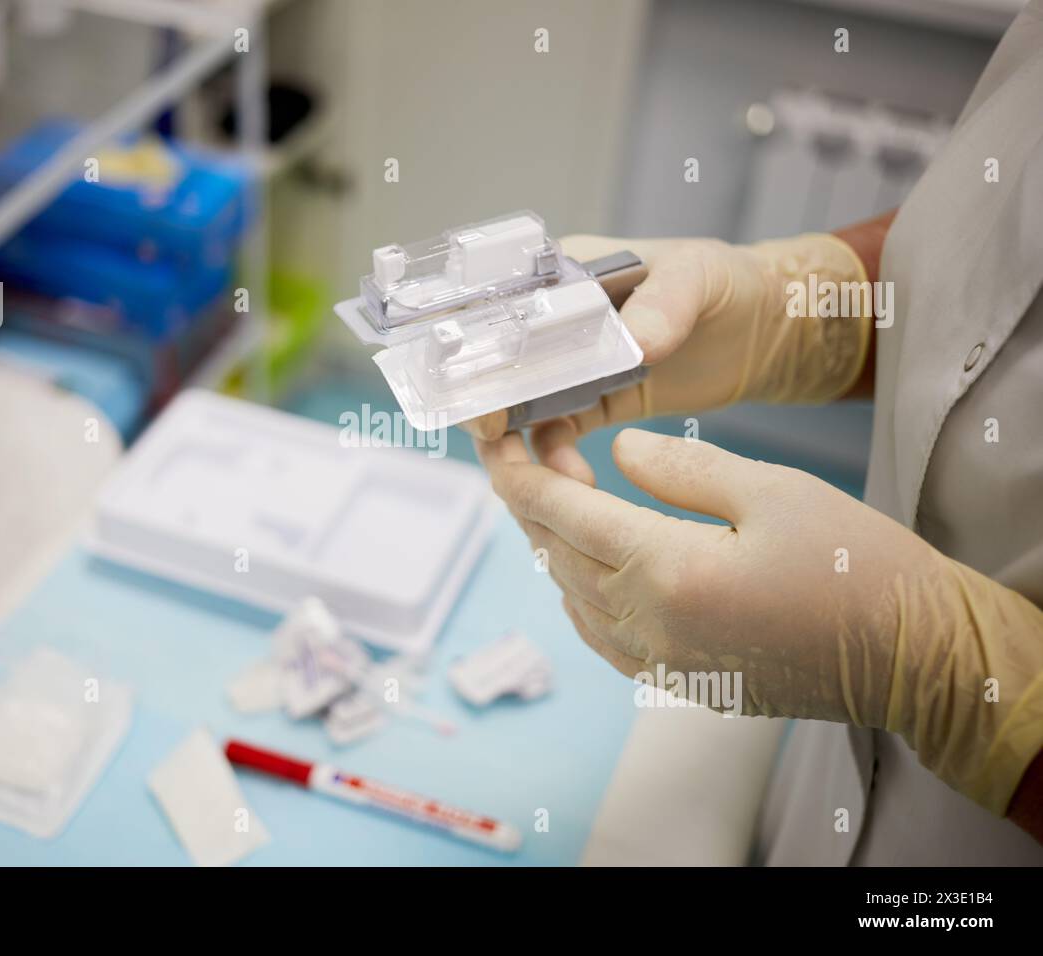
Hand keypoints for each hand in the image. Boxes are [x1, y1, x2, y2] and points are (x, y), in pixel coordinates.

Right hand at [461, 233, 871, 483]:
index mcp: (563, 276)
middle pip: (492, 364)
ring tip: (529, 475)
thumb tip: (636, 342)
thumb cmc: (731, 284)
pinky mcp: (592, 407)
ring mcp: (570, 368)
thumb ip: (668, 302)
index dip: (470, 341)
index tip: (474, 378)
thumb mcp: (701, 277)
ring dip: (513, 443)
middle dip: (483, 402)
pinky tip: (577, 481)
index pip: (494, 304)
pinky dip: (555, 464)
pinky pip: (555, 440)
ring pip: (516, 409)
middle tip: (494, 435)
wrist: (769, 331)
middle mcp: (552, 324)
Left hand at [478, 427, 1042, 813]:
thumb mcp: (774, 491)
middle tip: (520, 461)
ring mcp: (662, 661)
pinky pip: (600, 636)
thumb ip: (683, 468)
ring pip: (571, 597)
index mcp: (669, 570)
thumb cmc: (856, 565)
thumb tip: (618, 451)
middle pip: (557, 556)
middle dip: (530, 505)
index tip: (494, 448)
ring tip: (551, 502)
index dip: (519, 478)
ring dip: (551, 548)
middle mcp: (651, 624)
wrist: (911, 657)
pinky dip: (578, 595)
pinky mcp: (679, 680)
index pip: (565, 515)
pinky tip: (584, 569)